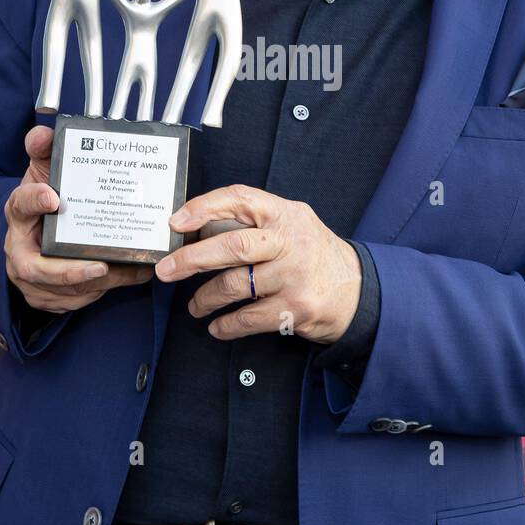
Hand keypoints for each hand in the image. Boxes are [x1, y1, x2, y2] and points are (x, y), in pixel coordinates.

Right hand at [4, 124, 152, 313]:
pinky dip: (104, 290)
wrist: (36, 231)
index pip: (19, 205)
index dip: (33, 201)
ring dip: (95, 284)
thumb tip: (42, 132)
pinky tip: (132, 275)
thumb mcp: (44, 171)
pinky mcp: (46, 295)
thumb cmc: (46, 198)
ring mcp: (30, 277)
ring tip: (129, 271)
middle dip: (68, 271)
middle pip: (35, 268)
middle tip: (100, 267)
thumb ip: (44, 150)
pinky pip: (74, 300)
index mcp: (20, 213)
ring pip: (61, 289)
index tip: (53, 197)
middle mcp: (19, 248)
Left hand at [154, 184, 361, 343]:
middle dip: (192, 259)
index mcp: (285, 213)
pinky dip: (226, 325)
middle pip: (233, 245)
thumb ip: (253, 224)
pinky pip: (248, 318)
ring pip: (235, 286)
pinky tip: (217, 326)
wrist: (357, 290)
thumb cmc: (312, 254)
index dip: (204, 207)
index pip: (240, 198)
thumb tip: (196, 232)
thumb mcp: (292, 225)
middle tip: (166, 270)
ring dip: (206, 298)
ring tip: (195, 305)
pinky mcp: (297, 308)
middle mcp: (291, 241)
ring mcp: (295, 276)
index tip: (177, 221)